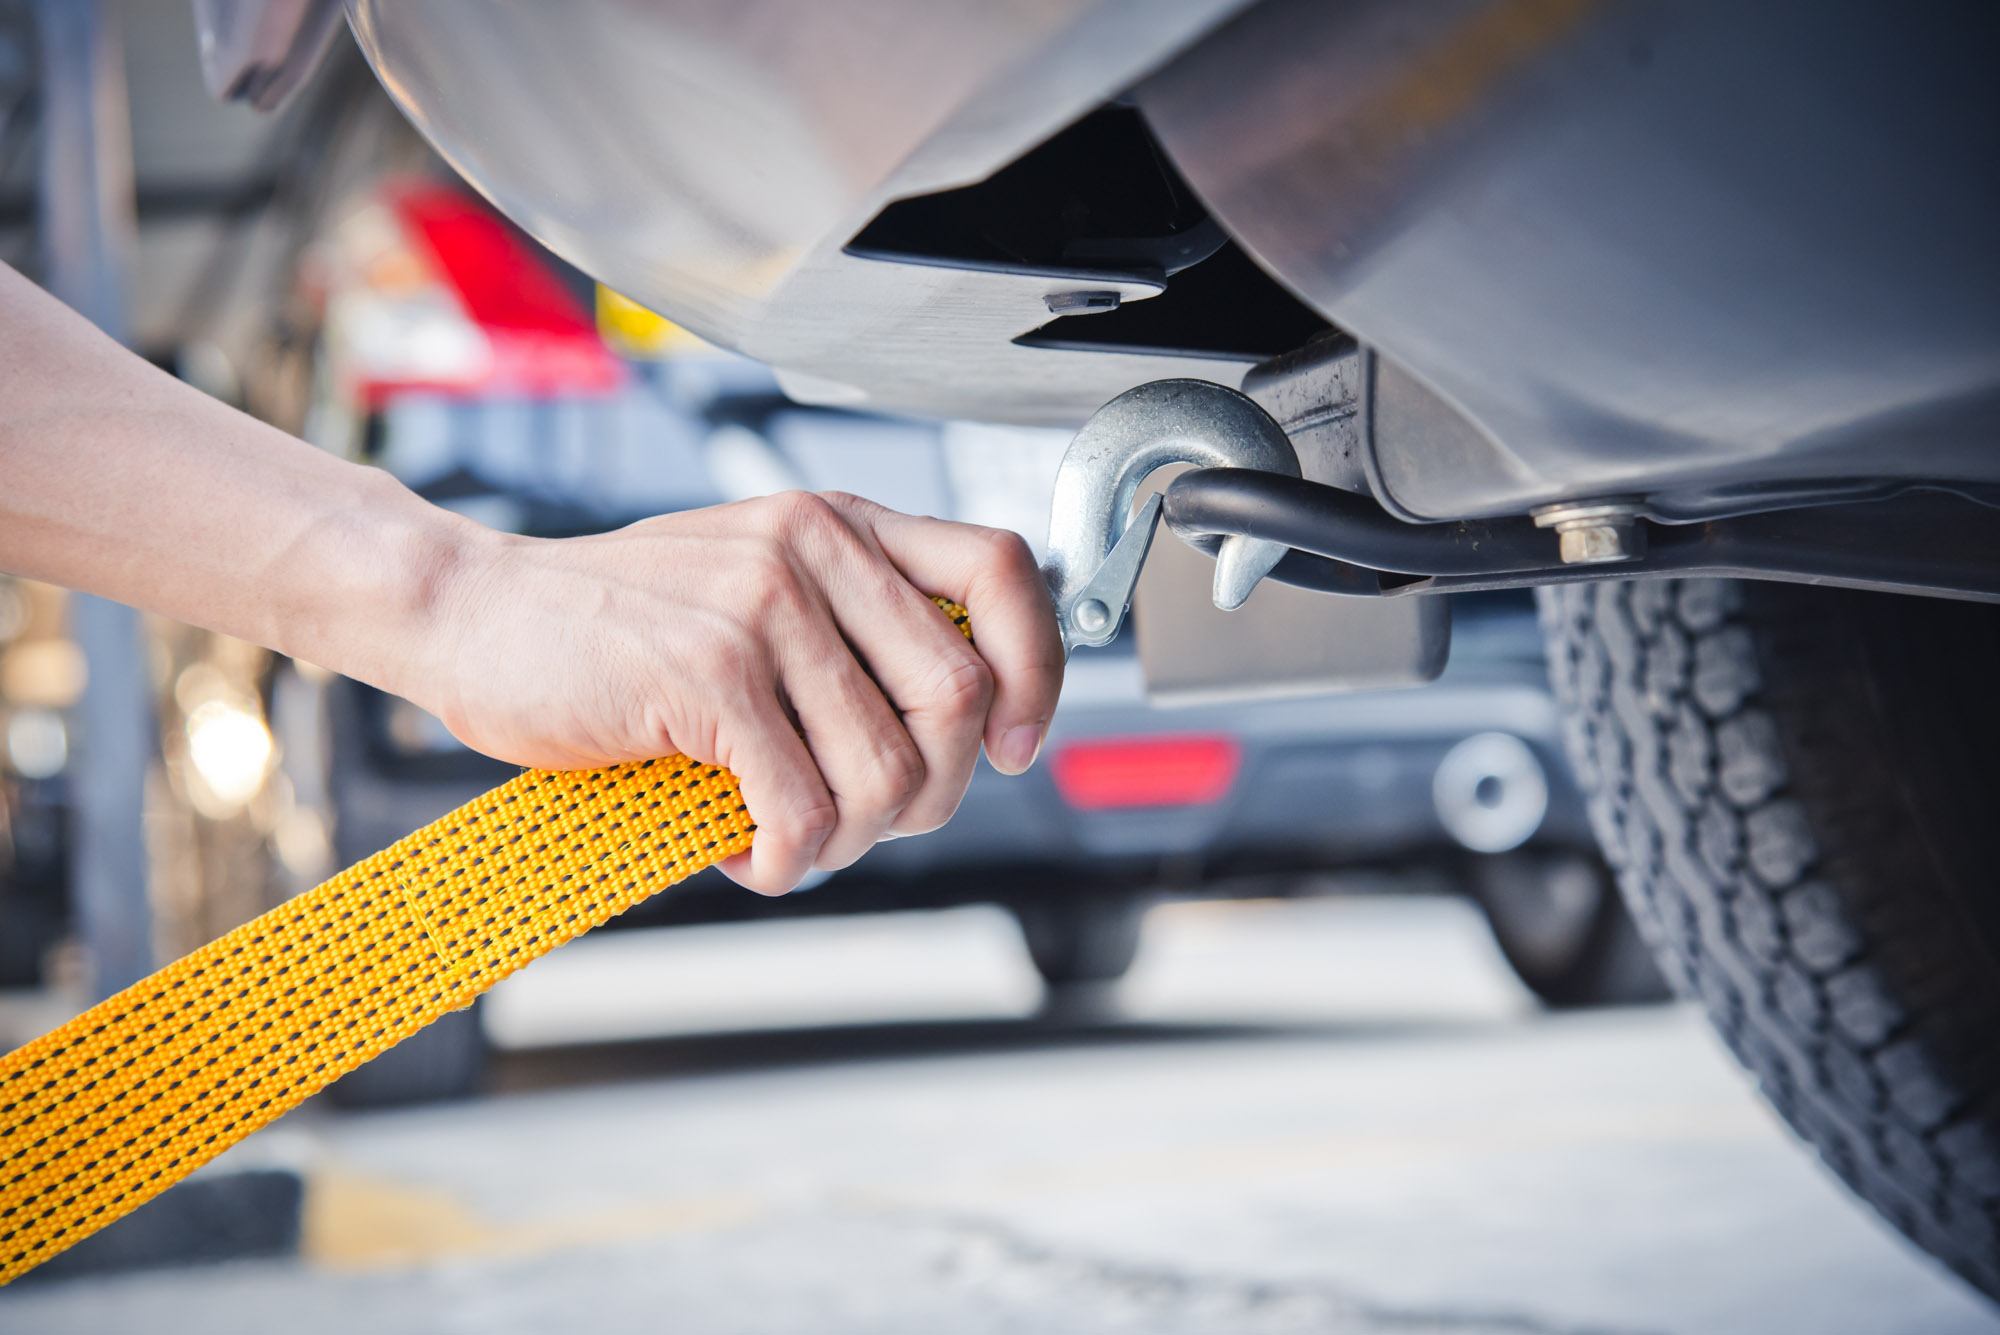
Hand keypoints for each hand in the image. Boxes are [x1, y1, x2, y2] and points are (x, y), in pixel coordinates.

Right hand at [411, 491, 1063, 894]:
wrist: (474, 612)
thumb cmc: (614, 621)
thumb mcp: (750, 586)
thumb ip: (847, 629)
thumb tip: (955, 733)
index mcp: (839, 524)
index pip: (1000, 571)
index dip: (1035, 669)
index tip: (1009, 744)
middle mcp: (813, 548)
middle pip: (958, 699)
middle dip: (925, 794)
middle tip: (854, 818)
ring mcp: (762, 606)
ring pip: (885, 772)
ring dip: (846, 840)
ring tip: (785, 836)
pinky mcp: (709, 673)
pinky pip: (801, 810)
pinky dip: (782, 860)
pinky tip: (739, 846)